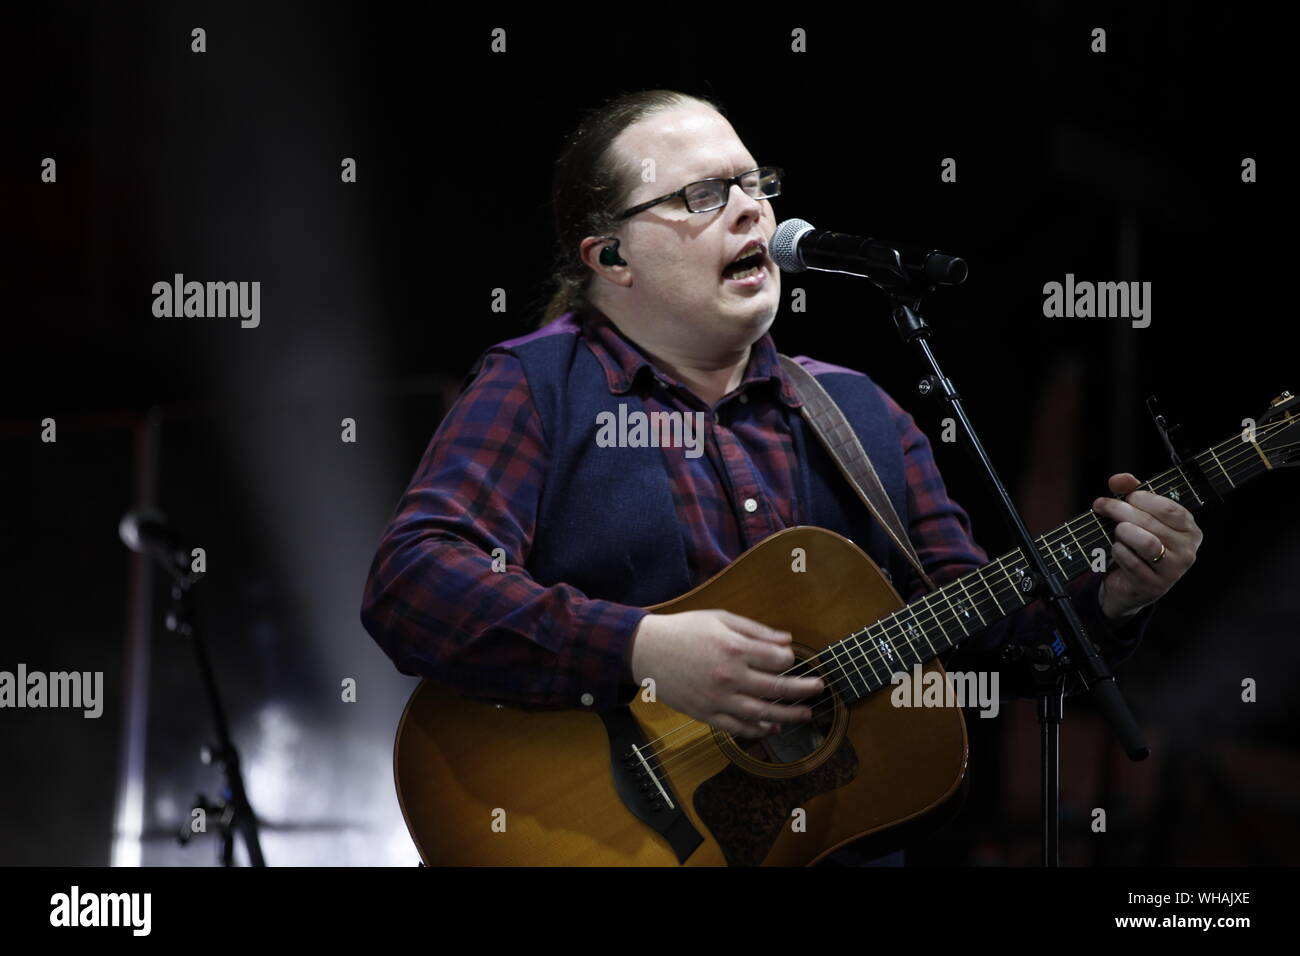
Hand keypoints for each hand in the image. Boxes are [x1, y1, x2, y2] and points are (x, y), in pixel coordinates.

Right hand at [628, 609, 824, 738]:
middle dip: (803, 690)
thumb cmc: (684, 630)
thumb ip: (755, 630)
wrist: (647, 651)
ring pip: (762, 714)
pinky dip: (757, 730)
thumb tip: (786, 641)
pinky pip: (737, 727)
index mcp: (734, 648)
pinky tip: (772, 727)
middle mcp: (729, 676)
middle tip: (819, 690)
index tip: (790, 658)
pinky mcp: (706, 714)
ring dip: (788, 716)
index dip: (789, 659)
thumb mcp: (720, 618)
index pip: (777, 659)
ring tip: (805, 715)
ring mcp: (718, 699)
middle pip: (777, 689)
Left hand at [1093, 472, 1201, 620]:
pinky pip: (1132, 561)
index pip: (1169, 508)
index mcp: (1189, 530)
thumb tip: (1118, 479)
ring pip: (1145, 542)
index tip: (1123, 494)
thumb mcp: (1139, 516)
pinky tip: (1116, 549)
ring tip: (1117, 532)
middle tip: (1102, 505)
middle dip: (1121, 510)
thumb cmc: (1137, 544)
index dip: (1143, 498)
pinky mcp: (1154, 585)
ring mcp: (1173, 570)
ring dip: (1122, 532)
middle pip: (1151, 523)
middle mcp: (1187, 550)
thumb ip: (1132, 492)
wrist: (1130, 585)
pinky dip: (1118, 551)